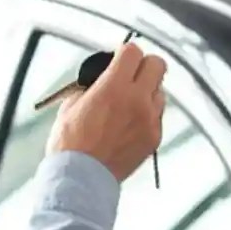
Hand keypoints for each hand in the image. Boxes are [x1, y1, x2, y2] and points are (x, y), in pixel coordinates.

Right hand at [45, 42, 165, 181]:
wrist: (80, 178)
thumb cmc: (70, 144)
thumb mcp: (71, 105)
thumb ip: (92, 86)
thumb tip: (101, 80)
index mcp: (114, 87)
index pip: (133, 52)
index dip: (125, 52)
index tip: (118, 58)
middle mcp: (137, 100)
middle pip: (158, 65)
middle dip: (144, 65)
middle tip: (131, 74)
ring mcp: (150, 120)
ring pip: (160, 91)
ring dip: (147, 91)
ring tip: (130, 103)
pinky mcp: (154, 138)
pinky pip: (157, 116)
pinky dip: (147, 114)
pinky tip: (130, 124)